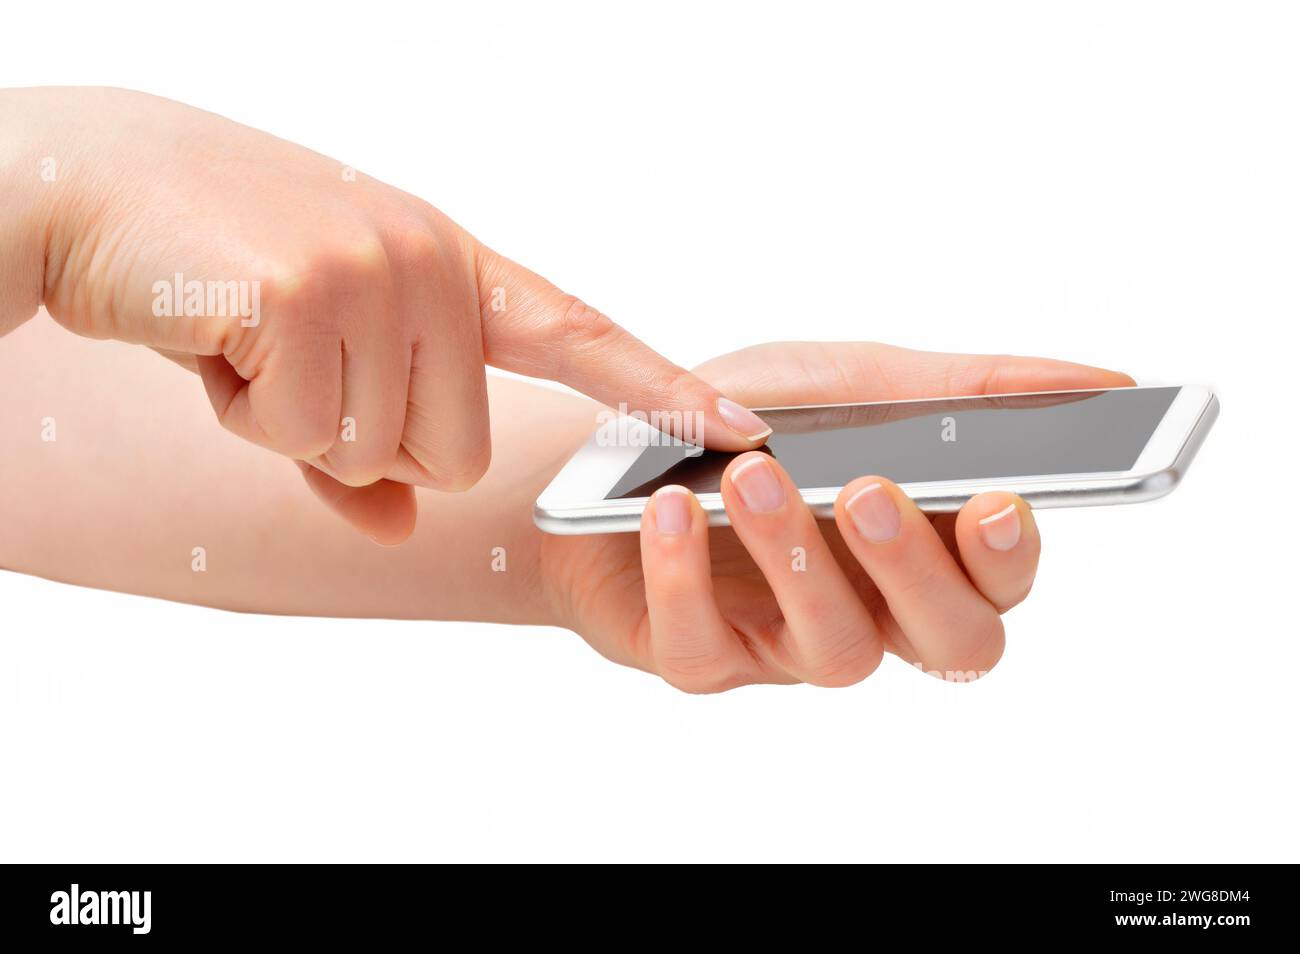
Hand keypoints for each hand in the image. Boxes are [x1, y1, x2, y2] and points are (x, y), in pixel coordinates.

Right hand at [8, 87, 768, 542]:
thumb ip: (371, 444)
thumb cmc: (224, 274)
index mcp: (456, 268)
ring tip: (247, 335)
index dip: (663, 390)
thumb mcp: (317, 352)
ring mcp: (376, 270)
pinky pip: (300, 435)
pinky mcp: (306, 290)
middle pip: (455, 452)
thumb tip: (405, 529)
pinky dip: (243, 413)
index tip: (744, 428)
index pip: (583, 336)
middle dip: (363, 440)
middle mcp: (434, 263)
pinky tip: (213, 335)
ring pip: (375, 452)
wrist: (97, 184)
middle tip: (291, 359)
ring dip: (292, 424)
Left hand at [540, 342, 1133, 690]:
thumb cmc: (746, 422)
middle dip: (916, 571)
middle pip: (948, 640)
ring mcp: (787, 643)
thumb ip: (970, 388)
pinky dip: (685, 579)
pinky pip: (705, 650)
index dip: (1010, 557)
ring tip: (751, 479)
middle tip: (867, 492)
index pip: (1003, 578)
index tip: (996, 503)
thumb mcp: (853, 381)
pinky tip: (668, 513)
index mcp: (923, 545)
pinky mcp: (700, 658)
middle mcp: (872, 608)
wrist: (610, 449)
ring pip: (836, 649)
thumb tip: (1107, 381)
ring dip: (798, 560)